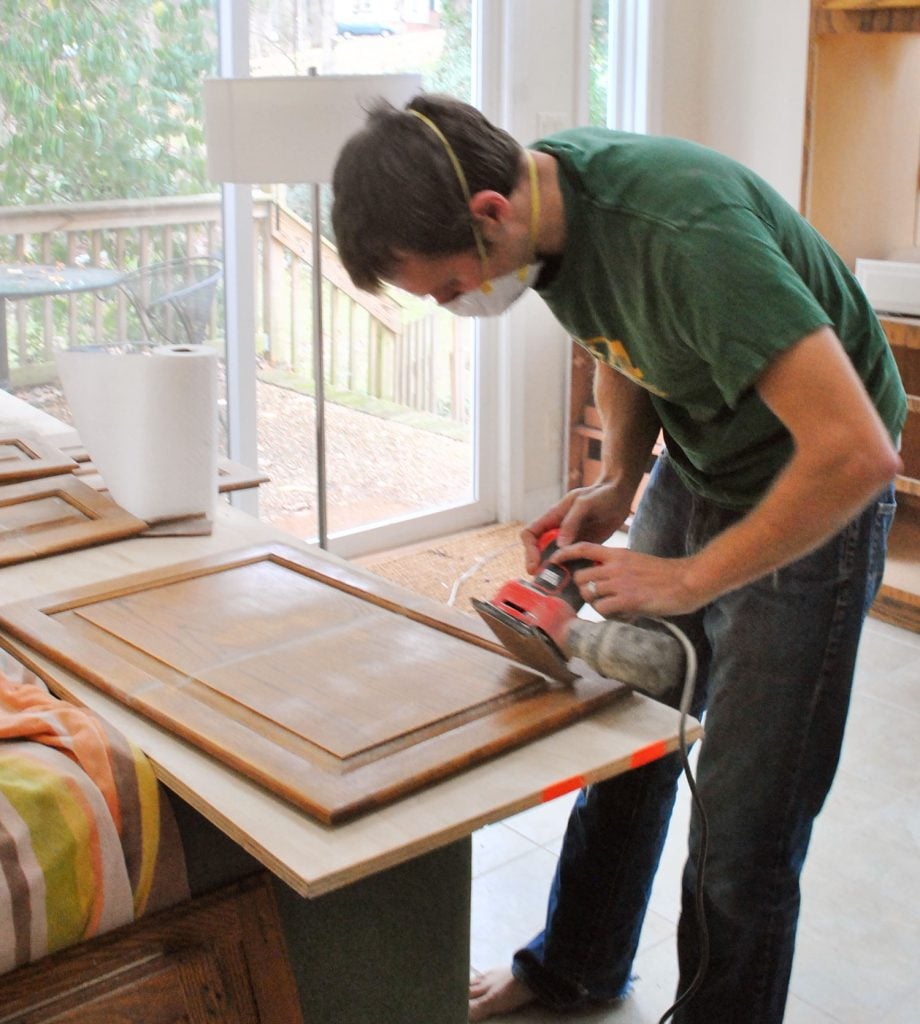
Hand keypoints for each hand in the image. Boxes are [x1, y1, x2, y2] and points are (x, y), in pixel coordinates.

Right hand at [522, 480, 634, 573]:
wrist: (620, 496)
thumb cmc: (601, 494)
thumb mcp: (585, 504)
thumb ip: (571, 522)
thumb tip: (560, 545)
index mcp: (552, 517)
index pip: (530, 535)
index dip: (529, 550)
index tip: (535, 565)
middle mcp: (557, 531)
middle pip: (539, 551)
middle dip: (540, 567)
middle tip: (545, 582)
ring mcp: (570, 540)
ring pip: (556, 560)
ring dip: (556, 573)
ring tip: (559, 587)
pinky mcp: (582, 548)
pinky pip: (573, 562)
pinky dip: (573, 573)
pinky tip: (578, 582)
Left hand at [557, 542, 709, 616]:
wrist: (688, 580)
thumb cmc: (667, 574)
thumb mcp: (638, 562)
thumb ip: (619, 568)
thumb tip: (606, 583)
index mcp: (618, 554)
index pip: (584, 548)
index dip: (565, 553)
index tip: (554, 560)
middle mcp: (615, 566)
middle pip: (581, 577)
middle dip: (583, 589)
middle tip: (596, 598)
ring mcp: (620, 582)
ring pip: (589, 594)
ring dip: (595, 604)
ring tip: (612, 608)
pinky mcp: (627, 599)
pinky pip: (602, 609)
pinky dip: (607, 615)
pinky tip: (621, 614)